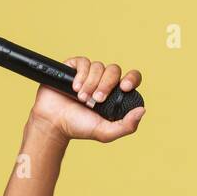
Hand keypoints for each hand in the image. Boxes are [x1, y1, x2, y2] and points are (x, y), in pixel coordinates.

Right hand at [30, 57, 144, 142]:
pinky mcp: (74, 68)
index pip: (131, 78)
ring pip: (98, 66)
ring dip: (91, 83)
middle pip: (114, 70)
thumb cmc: (79, 127)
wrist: (54, 123)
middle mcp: (103, 82)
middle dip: (106, 85)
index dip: (131, 79)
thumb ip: (127, 126)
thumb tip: (142, 111)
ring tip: (82, 99)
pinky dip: (81, 75)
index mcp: (115, 94)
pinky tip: (74, 88)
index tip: (124, 88)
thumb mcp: (106, 132)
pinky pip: (83, 62)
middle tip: (96, 100)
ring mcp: (89, 74)